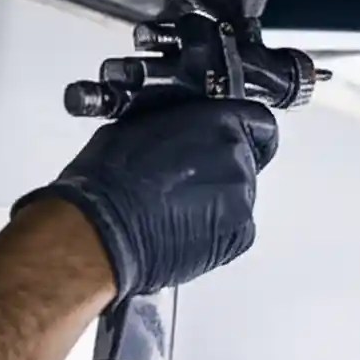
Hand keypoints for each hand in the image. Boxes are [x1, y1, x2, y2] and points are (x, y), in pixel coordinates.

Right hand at [13, 101, 278, 302]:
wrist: (100, 231)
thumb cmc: (109, 179)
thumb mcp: (141, 124)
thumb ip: (179, 124)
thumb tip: (182, 129)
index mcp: (221, 124)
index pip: (259, 122)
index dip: (246, 131)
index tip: (237, 138)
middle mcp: (239, 160)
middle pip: (247, 160)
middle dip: (220, 167)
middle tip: (185, 179)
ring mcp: (242, 201)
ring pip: (238, 195)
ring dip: (216, 199)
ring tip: (175, 208)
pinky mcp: (239, 237)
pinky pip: (234, 227)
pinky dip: (215, 229)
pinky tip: (181, 228)